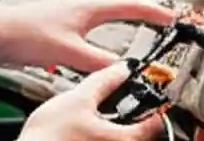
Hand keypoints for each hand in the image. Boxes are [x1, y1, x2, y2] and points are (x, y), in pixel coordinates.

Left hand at [0, 0, 175, 72]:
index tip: (173, 17)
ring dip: (129, 17)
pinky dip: (113, 25)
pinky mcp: (63, 21)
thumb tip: (123, 69)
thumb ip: (98, 62)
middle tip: (165, 19)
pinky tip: (107, 37)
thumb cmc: (26, 33)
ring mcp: (73, 11)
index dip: (156, 11)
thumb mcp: (69, 53)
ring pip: (110, 10)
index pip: (132, 5)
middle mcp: (83, 4)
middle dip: (147, 11)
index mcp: (89, 6)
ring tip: (144, 24)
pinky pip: (98, 20)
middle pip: (123, 4)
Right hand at [20, 63, 164, 140]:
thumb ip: (104, 82)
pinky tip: (84, 131)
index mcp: (123, 139)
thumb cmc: (48, 136)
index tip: (153, 98)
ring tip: (101, 116)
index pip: (155, 124)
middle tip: (124, 104)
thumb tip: (121, 69)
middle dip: (133, 118)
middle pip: (139, 135)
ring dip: (115, 127)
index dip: (155, 106)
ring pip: (119, 139)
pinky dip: (99, 136)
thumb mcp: (78, 98)